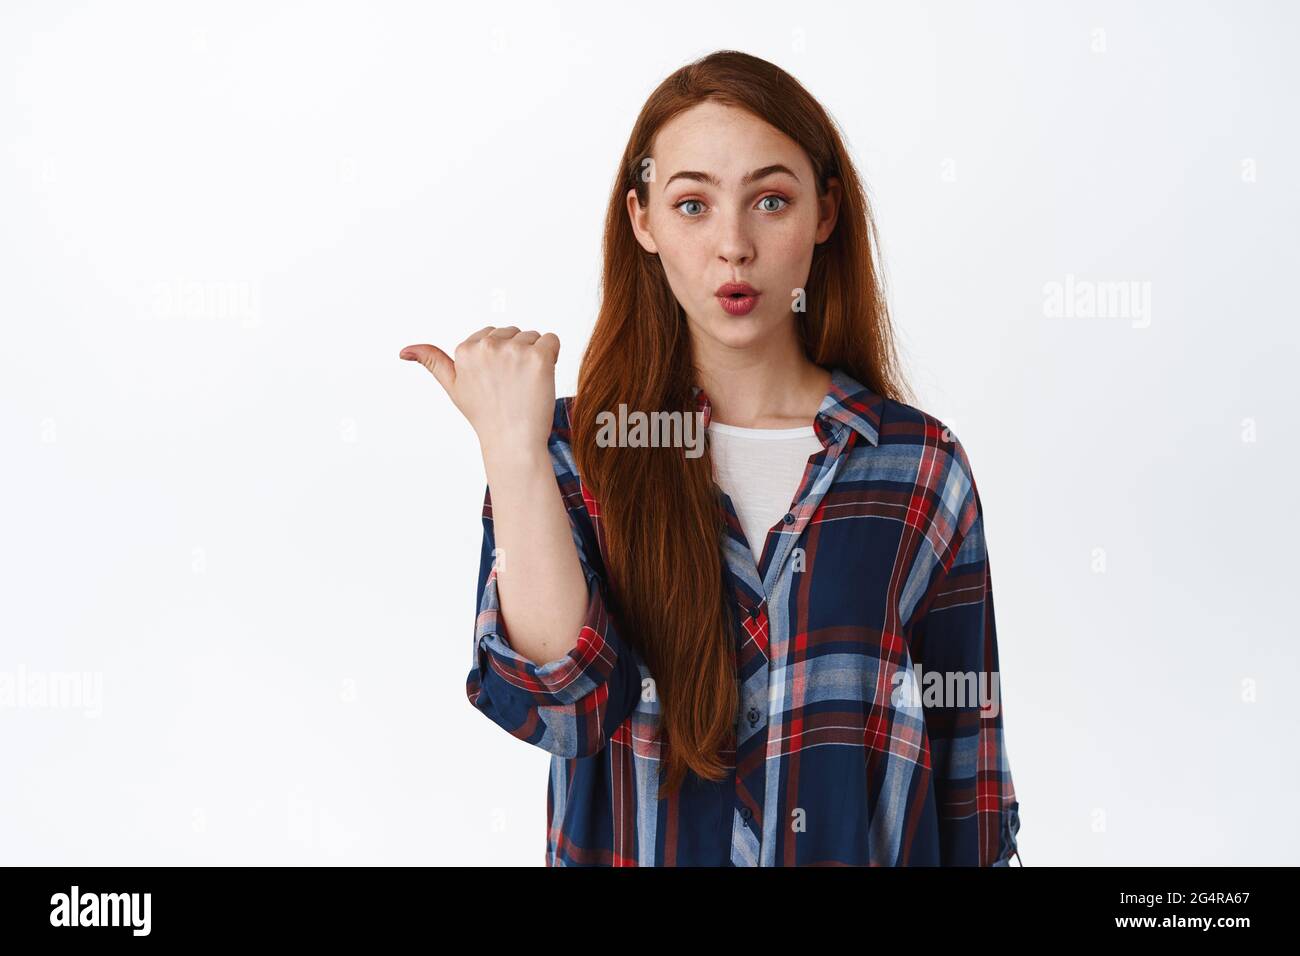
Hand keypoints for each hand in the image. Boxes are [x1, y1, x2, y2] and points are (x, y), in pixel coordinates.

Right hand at [399, 326, 559, 462]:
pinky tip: (541, 379)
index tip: (496, 382)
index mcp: (465, 350)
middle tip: (512, 386)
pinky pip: (552, 340)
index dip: (498, 358)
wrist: (514, 441)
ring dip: (534, 356)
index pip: (492, 335)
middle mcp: (487, 346)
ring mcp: (513, 350)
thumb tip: (404, 351)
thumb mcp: (453, 386)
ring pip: (533, 336)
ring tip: (525, 385)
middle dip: (516, 354)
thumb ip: (432, 361)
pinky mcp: (538, 356)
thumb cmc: (485, 415)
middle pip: (513, 333)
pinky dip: (552, 357)